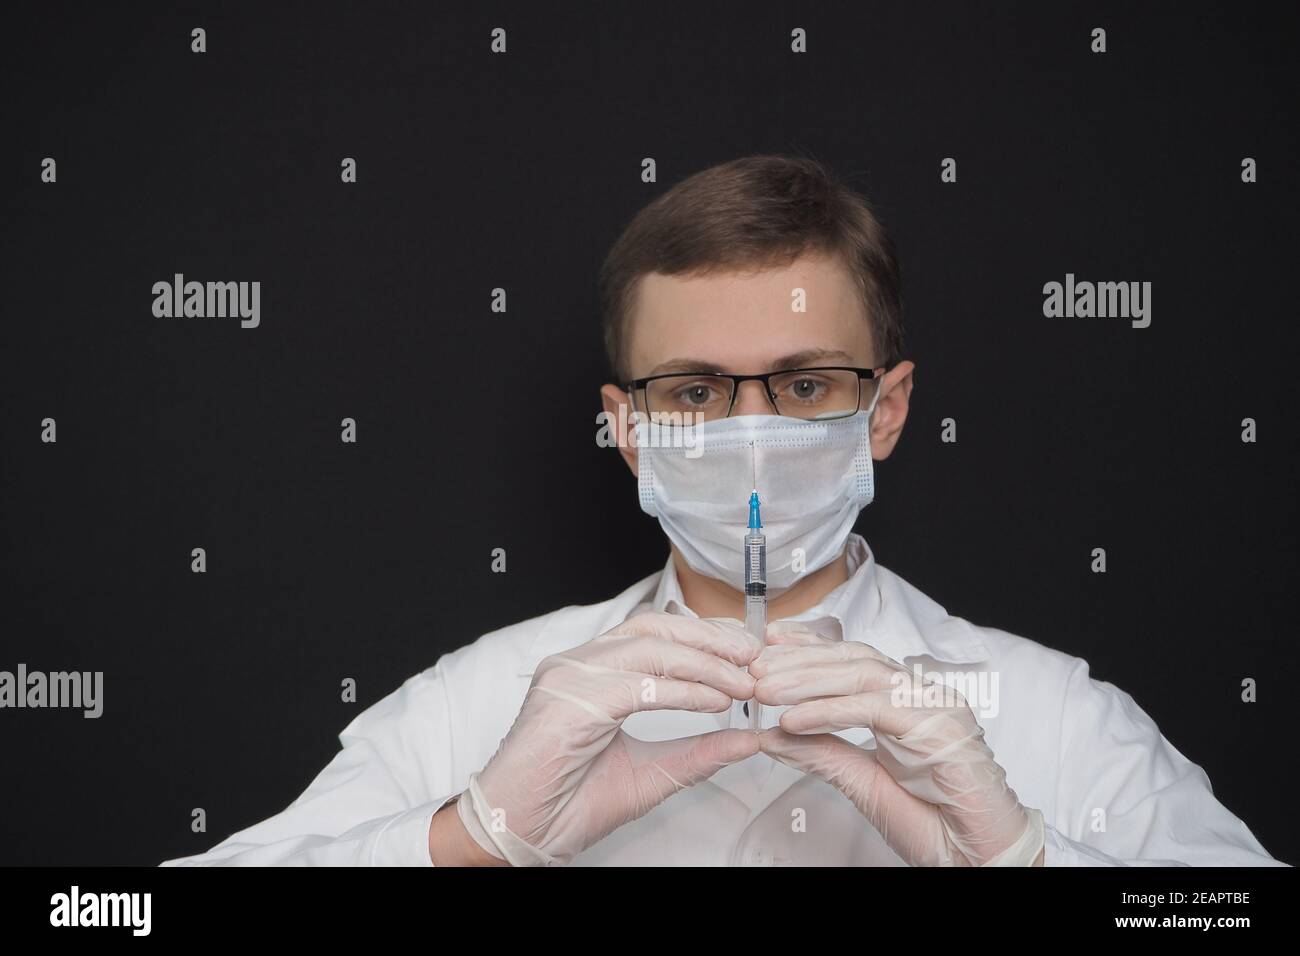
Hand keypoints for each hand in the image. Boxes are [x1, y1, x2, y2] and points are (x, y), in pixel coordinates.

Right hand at [455, 612, 759, 864]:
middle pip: (654, 629)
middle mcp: (577, 664)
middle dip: (711, 640)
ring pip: (649, 650)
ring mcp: (568, 678)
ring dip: (704, 664)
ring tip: (742, 683)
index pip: (655, 633)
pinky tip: (712, 702)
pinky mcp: (565, 701)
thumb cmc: (567, 804)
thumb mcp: (652, 773)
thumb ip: (698, 753)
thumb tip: (749, 738)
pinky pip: (635, 685)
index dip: (705, 637)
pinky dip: (681, 691)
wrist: (519, 834)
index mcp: (592, 671)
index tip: (748, 654)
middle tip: (754, 658)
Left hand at [751, 622, 1044, 866]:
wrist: (977, 856)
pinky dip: (829, 712)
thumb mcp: (860, 780)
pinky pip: (873, 709)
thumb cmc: (932, 821)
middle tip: (754, 669)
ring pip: (861, 675)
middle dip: (800, 661)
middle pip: (854, 658)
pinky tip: (794, 720)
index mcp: (906, 699)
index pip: (853, 656)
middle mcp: (922, 693)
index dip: (809, 646)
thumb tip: (769, 734)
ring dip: (807, 681)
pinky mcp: (939, 725)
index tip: (768, 644)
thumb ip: (820, 752)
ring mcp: (934, 704)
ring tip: (765, 691)